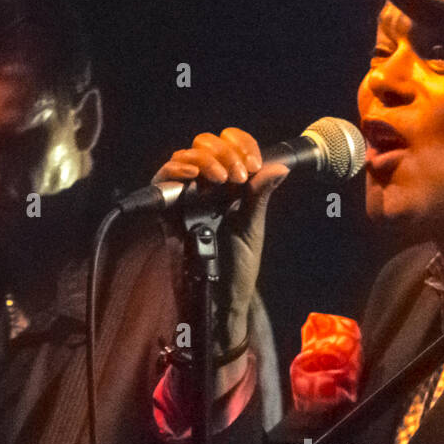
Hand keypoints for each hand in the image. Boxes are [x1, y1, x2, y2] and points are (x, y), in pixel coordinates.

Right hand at [152, 128, 289, 346]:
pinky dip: (176, 169)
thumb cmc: (237, 268)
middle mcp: (208, 187)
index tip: (253, 165)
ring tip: (220, 179)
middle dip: (224, 152)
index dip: (241, 146)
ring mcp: (187, 196)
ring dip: (204, 159)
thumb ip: (259, 195)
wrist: (220, 298)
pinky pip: (163, 178)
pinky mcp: (169, 210)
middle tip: (238, 176)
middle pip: (207, 145)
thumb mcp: (252, 228)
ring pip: (187, 156)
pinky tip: (192, 175)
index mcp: (231, 188)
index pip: (232, 148)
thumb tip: (280, 167)